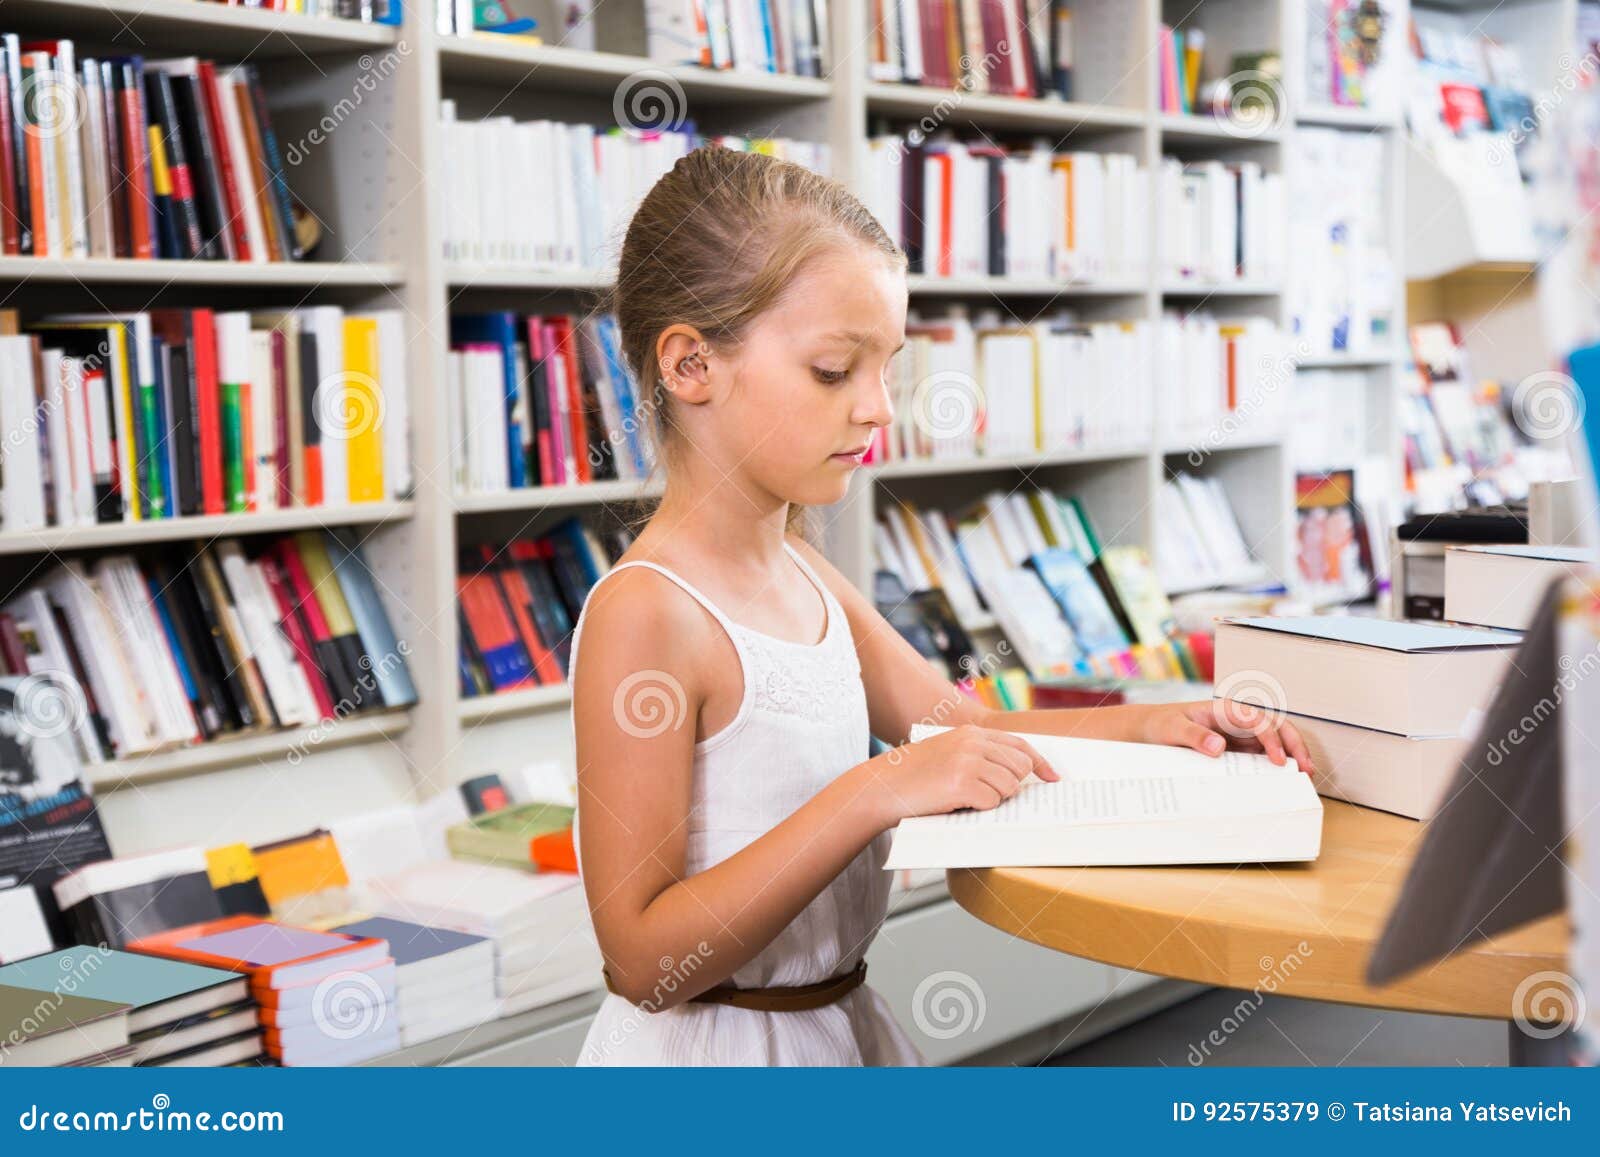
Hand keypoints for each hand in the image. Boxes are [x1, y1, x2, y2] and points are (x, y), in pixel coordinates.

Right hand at [859, 725, 1058, 827]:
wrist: (881, 788)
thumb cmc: (913, 778)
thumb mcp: (948, 754)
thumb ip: (978, 755)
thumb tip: (1016, 773)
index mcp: (970, 733)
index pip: (1019, 744)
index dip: (1040, 762)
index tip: (1052, 777)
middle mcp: (972, 743)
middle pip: (1020, 767)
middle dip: (1012, 786)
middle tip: (989, 796)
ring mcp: (967, 761)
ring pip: (1009, 787)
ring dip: (994, 799)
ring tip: (968, 800)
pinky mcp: (962, 783)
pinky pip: (992, 802)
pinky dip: (980, 810)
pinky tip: (958, 805)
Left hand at [1134, 701, 1316, 774]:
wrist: (1149, 730)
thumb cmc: (1161, 724)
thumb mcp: (1172, 729)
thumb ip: (1193, 736)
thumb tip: (1219, 746)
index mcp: (1226, 710)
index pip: (1259, 721)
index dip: (1273, 740)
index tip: (1280, 761)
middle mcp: (1239, 720)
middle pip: (1277, 728)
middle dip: (1295, 745)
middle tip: (1307, 769)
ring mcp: (1240, 735)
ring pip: (1275, 742)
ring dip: (1292, 757)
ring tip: (1304, 778)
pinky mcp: (1238, 749)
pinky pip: (1262, 756)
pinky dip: (1276, 767)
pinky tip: (1284, 782)